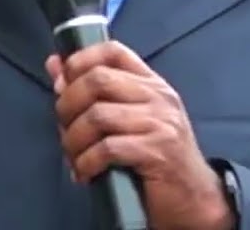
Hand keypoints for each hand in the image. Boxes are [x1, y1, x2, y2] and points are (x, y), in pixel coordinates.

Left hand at [46, 42, 233, 229]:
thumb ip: (94, 92)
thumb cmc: (158, 158)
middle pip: (98, 80)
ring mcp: (160, 122)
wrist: (195, 197)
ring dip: (74, 140)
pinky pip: (107, 148)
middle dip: (68, 105)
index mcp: (151, 84)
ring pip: (97, 115)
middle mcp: (158, 97)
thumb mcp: (130, 119)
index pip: (113, 51)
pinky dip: (87, 162)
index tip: (62, 81)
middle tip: (64, 128)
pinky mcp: (157, 151)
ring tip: (73, 156)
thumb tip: (54, 65)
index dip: (80, 60)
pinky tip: (85, 172)